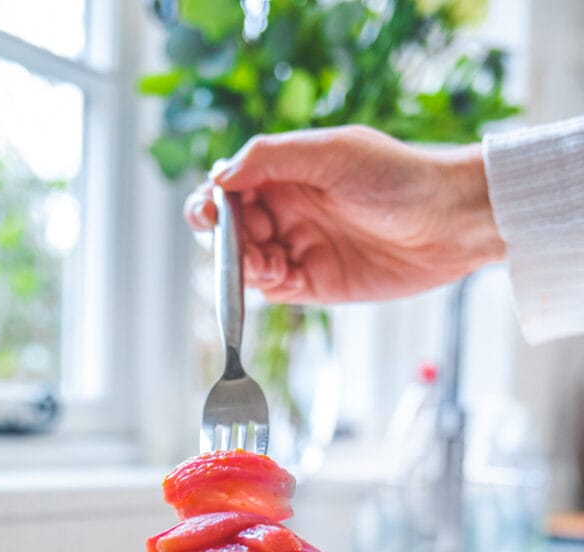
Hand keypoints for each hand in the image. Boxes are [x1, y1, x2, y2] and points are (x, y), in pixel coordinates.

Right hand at [184, 126, 504, 304]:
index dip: (212, 202)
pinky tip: (282, 277)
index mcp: (287, 172)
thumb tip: (219, 176)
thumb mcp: (331, 153)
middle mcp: (289, 210)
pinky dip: (268, 287)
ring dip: (247, 266)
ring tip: (269, 263)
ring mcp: (302, 247)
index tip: (209, 213)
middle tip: (246, 246)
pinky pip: (277, 290)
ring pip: (249, 264)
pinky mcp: (318, 283)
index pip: (230, 188)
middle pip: (232, 231)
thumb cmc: (397, 175)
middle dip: (228, 240)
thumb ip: (272, 159)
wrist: (449, 221)